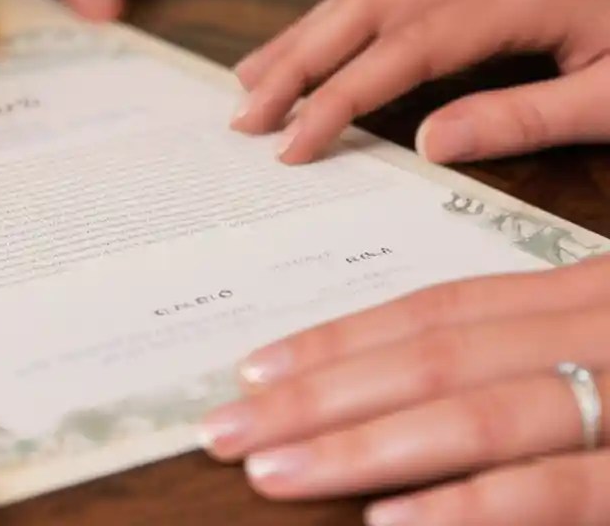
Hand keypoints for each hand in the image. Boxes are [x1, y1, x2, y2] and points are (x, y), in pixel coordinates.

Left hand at [198, 256, 609, 524]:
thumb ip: (532, 343)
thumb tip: (411, 379)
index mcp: (583, 294)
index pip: (437, 311)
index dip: (338, 340)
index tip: (254, 367)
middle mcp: (597, 330)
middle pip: (431, 359)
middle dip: (317, 395)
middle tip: (225, 427)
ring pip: (474, 416)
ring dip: (361, 447)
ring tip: (273, 472)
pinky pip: (560, 488)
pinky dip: (470, 505)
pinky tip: (389, 520)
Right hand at [229, 0, 609, 163]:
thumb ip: (527, 116)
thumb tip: (429, 144)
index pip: (404, 49)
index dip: (340, 96)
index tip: (292, 147)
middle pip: (367, 8)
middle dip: (297, 61)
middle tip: (243, 118)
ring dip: (304, 37)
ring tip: (247, 83)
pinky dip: (337, 26)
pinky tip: (310, 52)